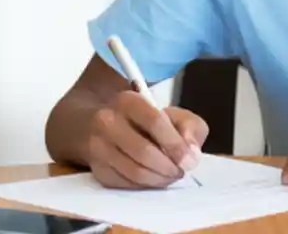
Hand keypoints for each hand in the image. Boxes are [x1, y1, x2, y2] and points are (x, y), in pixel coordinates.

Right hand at [86, 91, 207, 188]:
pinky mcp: (96, 168)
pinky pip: (124, 183)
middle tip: (181, 172)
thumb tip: (191, 154)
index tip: (189, 161)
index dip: (175, 144)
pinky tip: (154, 179)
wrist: (108, 127)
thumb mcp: (174, 114)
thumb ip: (190, 127)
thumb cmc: (149, 121)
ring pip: (133, 171)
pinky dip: (144, 185)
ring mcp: (98, 146)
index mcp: (130, 102)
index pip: (154, 122)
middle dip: (168, 167)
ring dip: (158, 179)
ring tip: (170, 176)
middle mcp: (108, 122)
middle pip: (143, 151)